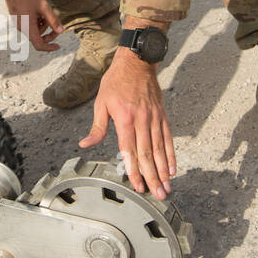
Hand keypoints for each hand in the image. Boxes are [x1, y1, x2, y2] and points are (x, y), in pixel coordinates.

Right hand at [0, 0, 62, 52]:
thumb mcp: (44, 6)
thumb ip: (53, 20)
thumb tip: (61, 31)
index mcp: (27, 27)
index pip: (39, 45)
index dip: (49, 47)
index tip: (58, 46)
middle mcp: (21, 28)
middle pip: (38, 37)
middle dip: (48, 31)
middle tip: (56, 22)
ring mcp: (18, 24)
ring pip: (34, 30)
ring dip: (42, 24)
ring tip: (44, 11)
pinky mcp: (17, 19)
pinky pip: (29, 24)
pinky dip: (36, 21)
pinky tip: (37, 10)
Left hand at [78, 45, 175, 199]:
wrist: (137, 62)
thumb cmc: (115, 82)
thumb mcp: (101, 103)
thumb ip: (97, 127)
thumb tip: (85, 144)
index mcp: (125, 118)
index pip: (130, 150)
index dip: (134, 170)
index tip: (137, 185)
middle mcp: (142, 120)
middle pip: (148, 154)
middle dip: (152, 177)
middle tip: (157, 195)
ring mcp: (155, 118)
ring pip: (160, 149)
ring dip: (163, 171)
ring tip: (166, 187)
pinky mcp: (162, 116)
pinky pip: (168, 139)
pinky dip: (170, 155)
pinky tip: (172, 169)